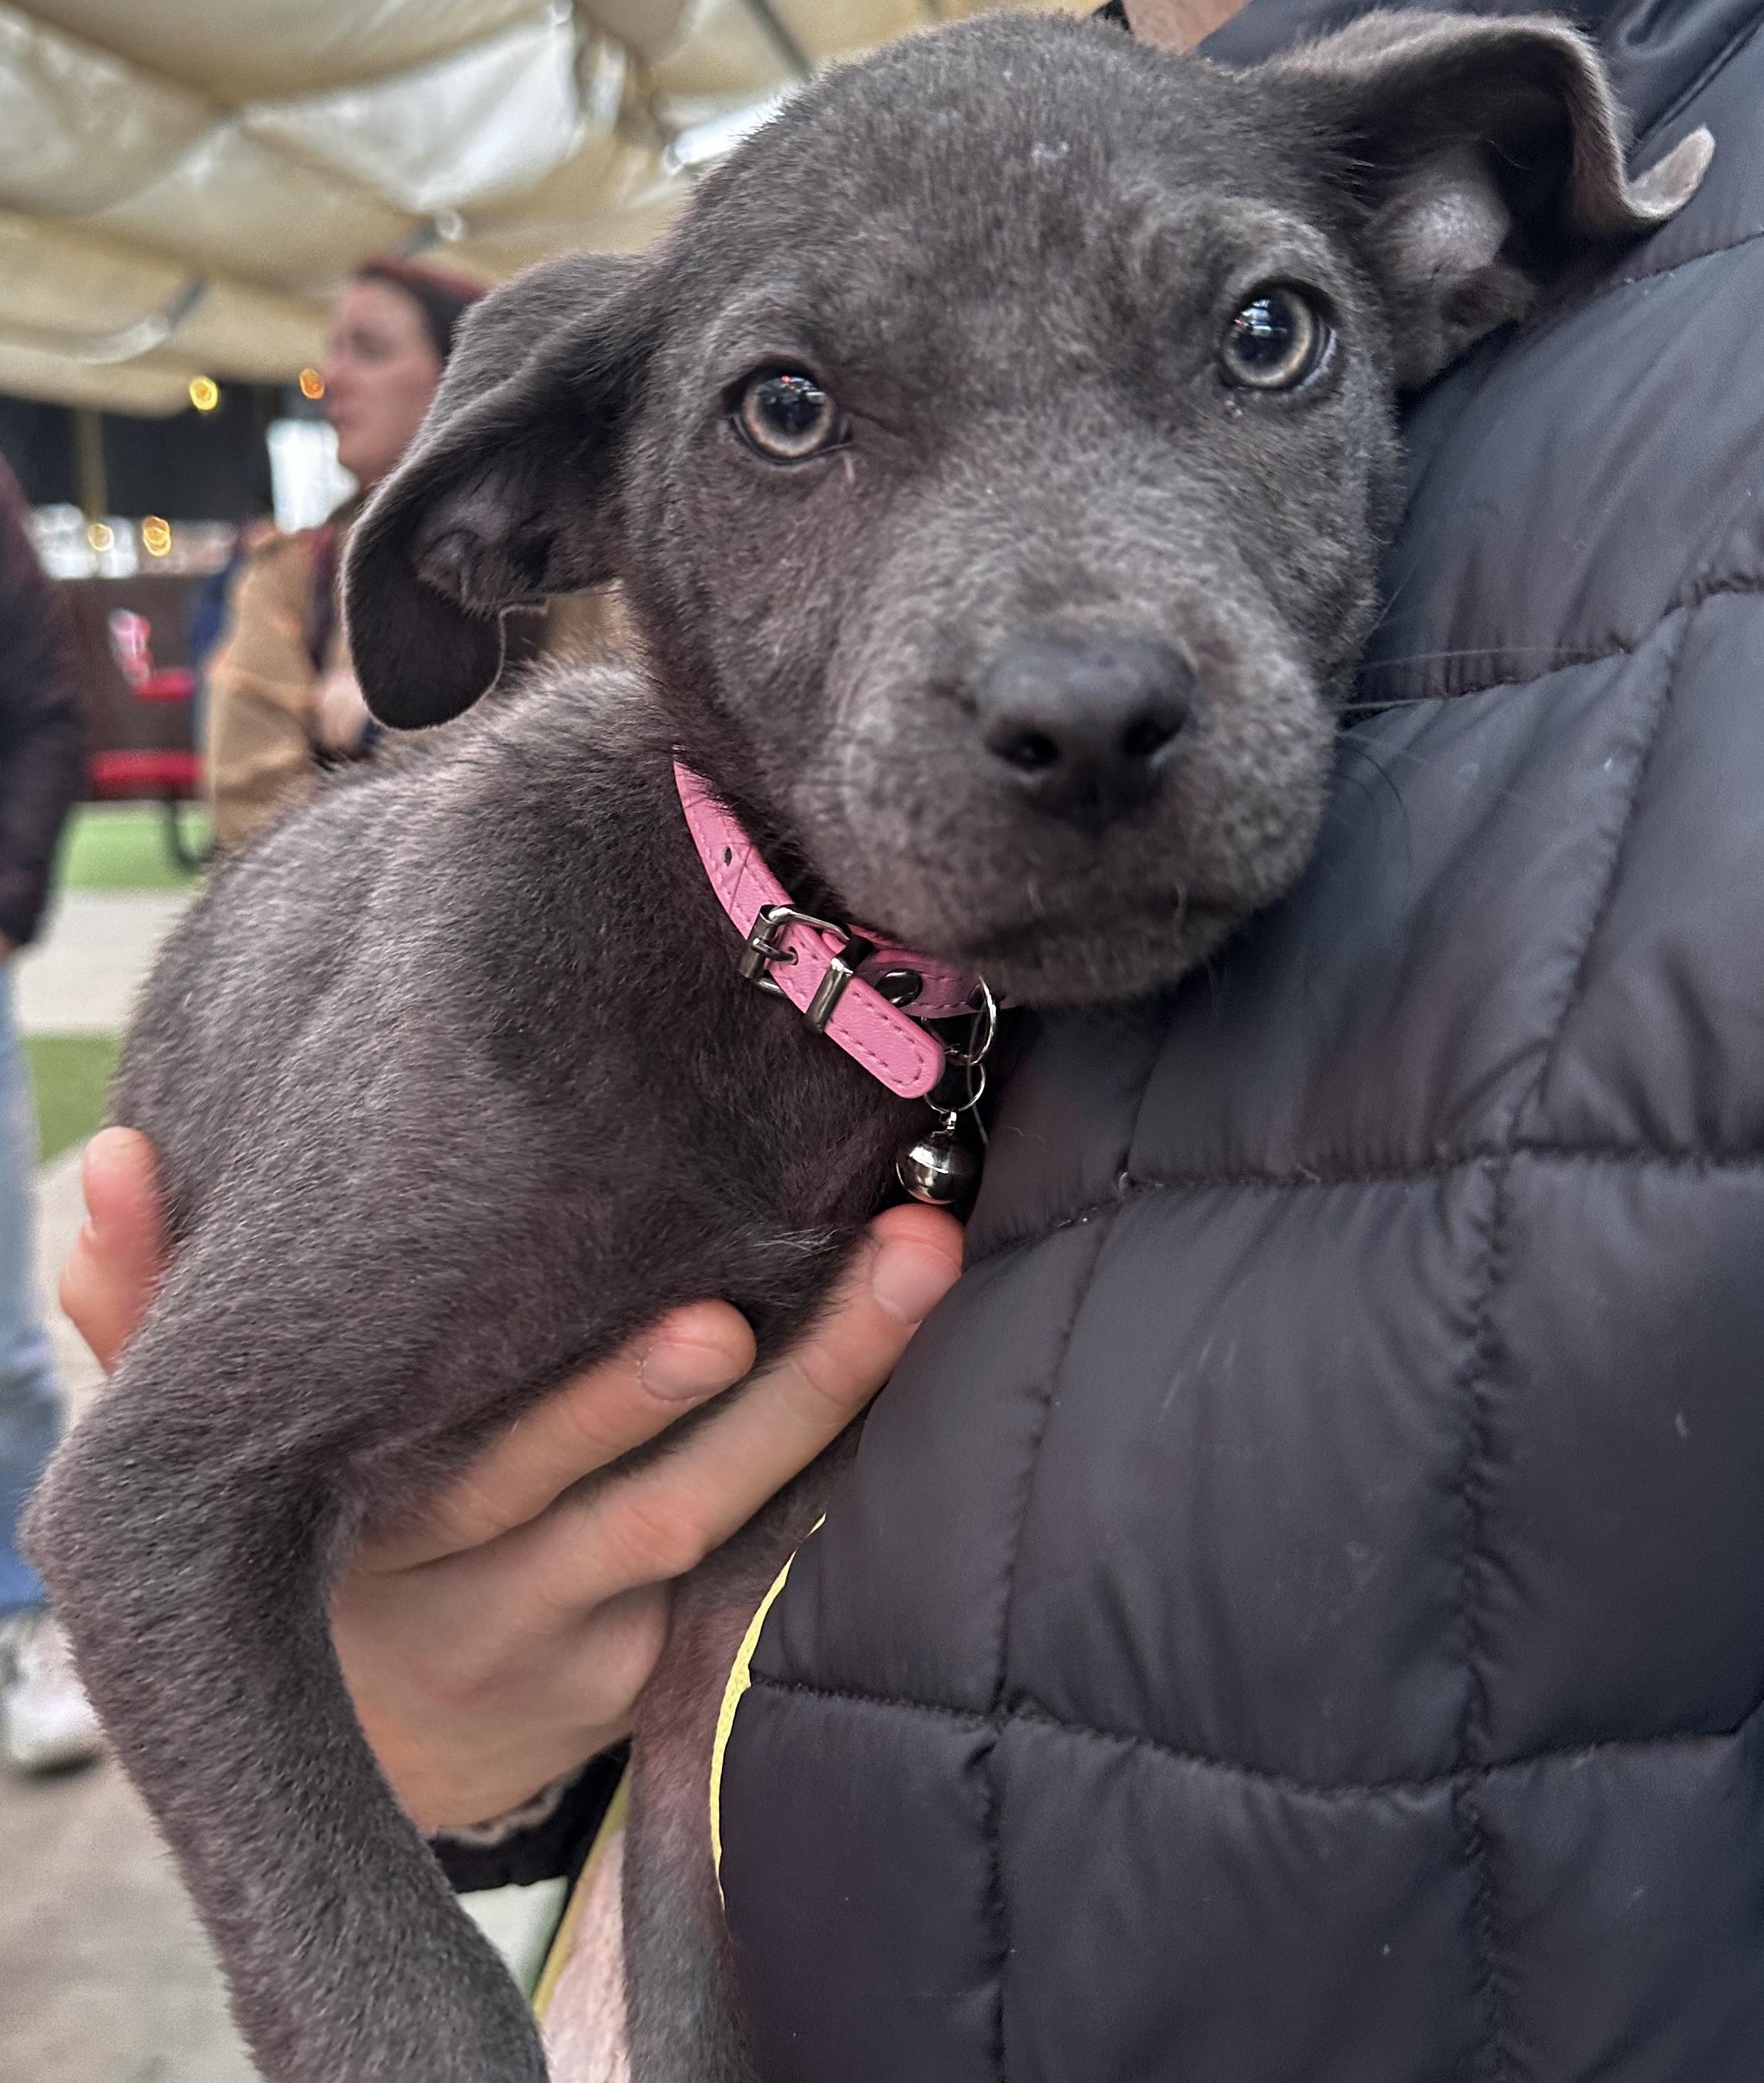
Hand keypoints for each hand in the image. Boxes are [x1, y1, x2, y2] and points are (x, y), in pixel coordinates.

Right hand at [62, 1126, 961, 1829]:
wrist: (368, 1729)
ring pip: (721, 1521)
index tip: (717, 1319)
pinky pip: (751, 1562)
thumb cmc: (309, 1520)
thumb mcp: (211, 1447)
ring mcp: (582, 1630)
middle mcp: (493, 1586)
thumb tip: (110, 1160)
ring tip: (923, 1262)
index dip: (607, 1400)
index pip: (499, 1461)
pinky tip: (925, 1352)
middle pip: (652, 1494)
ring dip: (836, 1396)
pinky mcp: (644, 1659)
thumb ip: (149, 1307)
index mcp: (381, 1518)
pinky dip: (831, 1468)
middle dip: (780, 1384)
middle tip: (890, 1256)